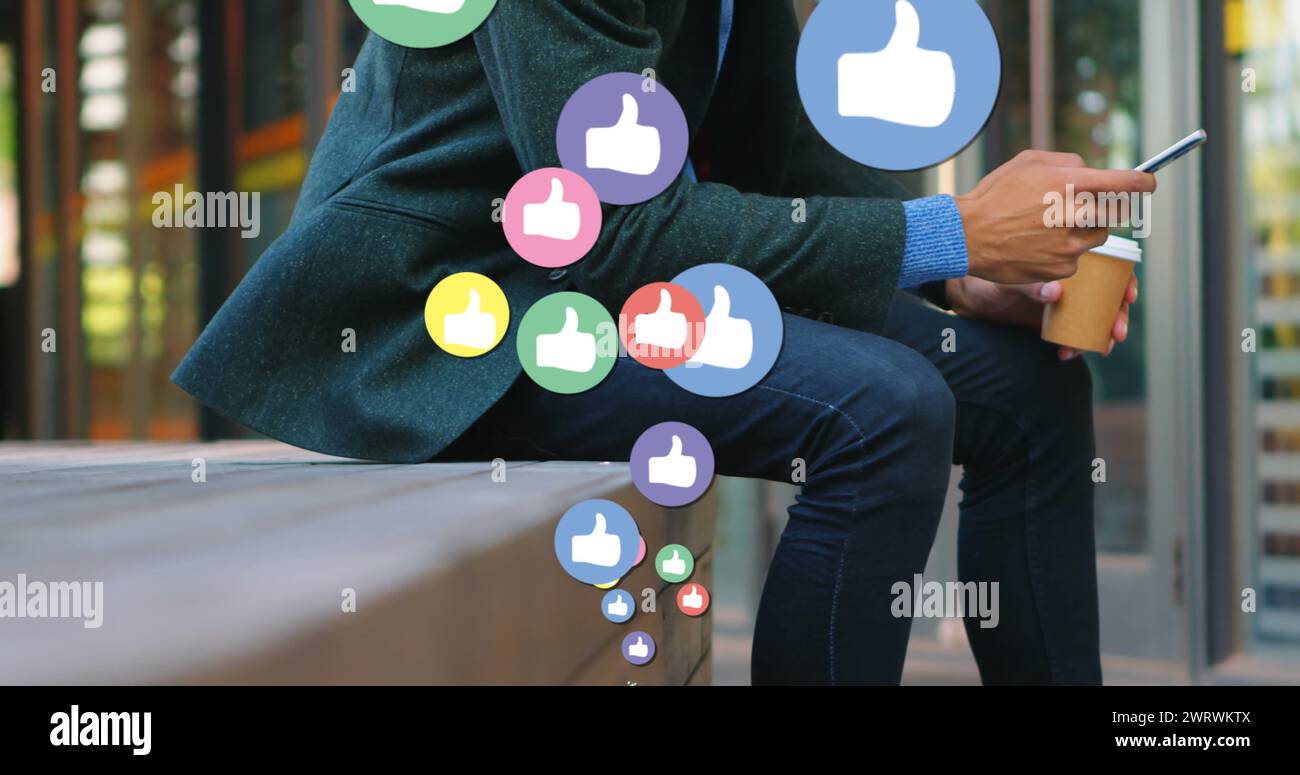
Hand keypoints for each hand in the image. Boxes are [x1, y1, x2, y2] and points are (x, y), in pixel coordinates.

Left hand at [944, 274, 1137, 360]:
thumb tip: (1056, 293)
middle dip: (1119, 316)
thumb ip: (1031, 283)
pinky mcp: (1053, 325)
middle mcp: (1073, 284)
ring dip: (1104, 335)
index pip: (1108, 268)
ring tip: (1102, 347)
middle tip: (1118, 331)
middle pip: (1109, 298)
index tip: (1128, 296)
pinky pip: (1072, 337)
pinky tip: (1066, 353)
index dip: (1125, 281)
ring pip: (1095, 320)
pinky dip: (1075, 347)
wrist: (969, 296)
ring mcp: (1065, 305)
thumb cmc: (989, 275)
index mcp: (1070, 263)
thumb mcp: (1009, 276)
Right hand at [954, 151, 1155, 283]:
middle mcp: (1077, 216)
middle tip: (1083, 207)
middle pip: (1116, 213)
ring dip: (1083, 231)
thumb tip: (1091, 171)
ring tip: (1050, 227)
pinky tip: (1037, 245)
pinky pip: (1075, 259)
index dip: (1144, 183)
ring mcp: (1070, 246)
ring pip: (1096, 237)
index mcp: (1073, 184)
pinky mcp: (1061, 270)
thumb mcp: (1029, 162)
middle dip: (1106, 208)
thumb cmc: (994, 196)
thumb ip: (1068, 162)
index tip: (1148, 184)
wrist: (966, 236)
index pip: (1128, 184)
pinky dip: (1064, 253)